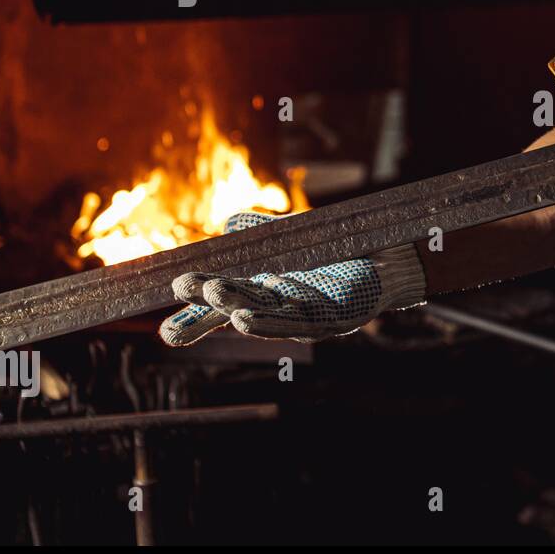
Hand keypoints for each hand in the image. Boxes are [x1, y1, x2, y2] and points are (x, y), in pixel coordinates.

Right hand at [159, 211, 426, 345]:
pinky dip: (268, 324)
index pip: (223, 307)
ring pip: (263, 313)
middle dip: (209, 299)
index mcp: (267, 292)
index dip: (195, 317)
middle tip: (182, 286)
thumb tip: (228, 223)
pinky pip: (296, 324)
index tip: (165, 329)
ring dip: (234, 306)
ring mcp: (305, 316)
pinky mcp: (331, 321)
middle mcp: (281, 308)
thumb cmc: (339, 251)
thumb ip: (263, 233)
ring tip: (210, 294)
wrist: (390, 259)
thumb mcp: (294, 239)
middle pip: (237, 307)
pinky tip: (243, 321)